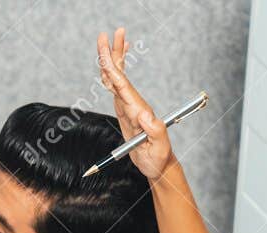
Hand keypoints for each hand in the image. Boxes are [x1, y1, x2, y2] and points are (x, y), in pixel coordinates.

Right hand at [97, 29, 173, 179]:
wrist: (159, 165)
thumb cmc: (159, 158)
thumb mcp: (159, 146)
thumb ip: (155, 130)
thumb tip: (144, 114)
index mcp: (139, 110)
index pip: (123, 86)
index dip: (114, 70)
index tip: (107, 55)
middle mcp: (134, 104)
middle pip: (121, 75)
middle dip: (114, 54)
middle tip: (108, 34)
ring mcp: (129, 107)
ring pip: (117, 79)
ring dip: (112, 59)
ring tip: (107, 40)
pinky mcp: (124, 112)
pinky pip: (115, 90)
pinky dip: (110, 76)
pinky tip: (109, 66)